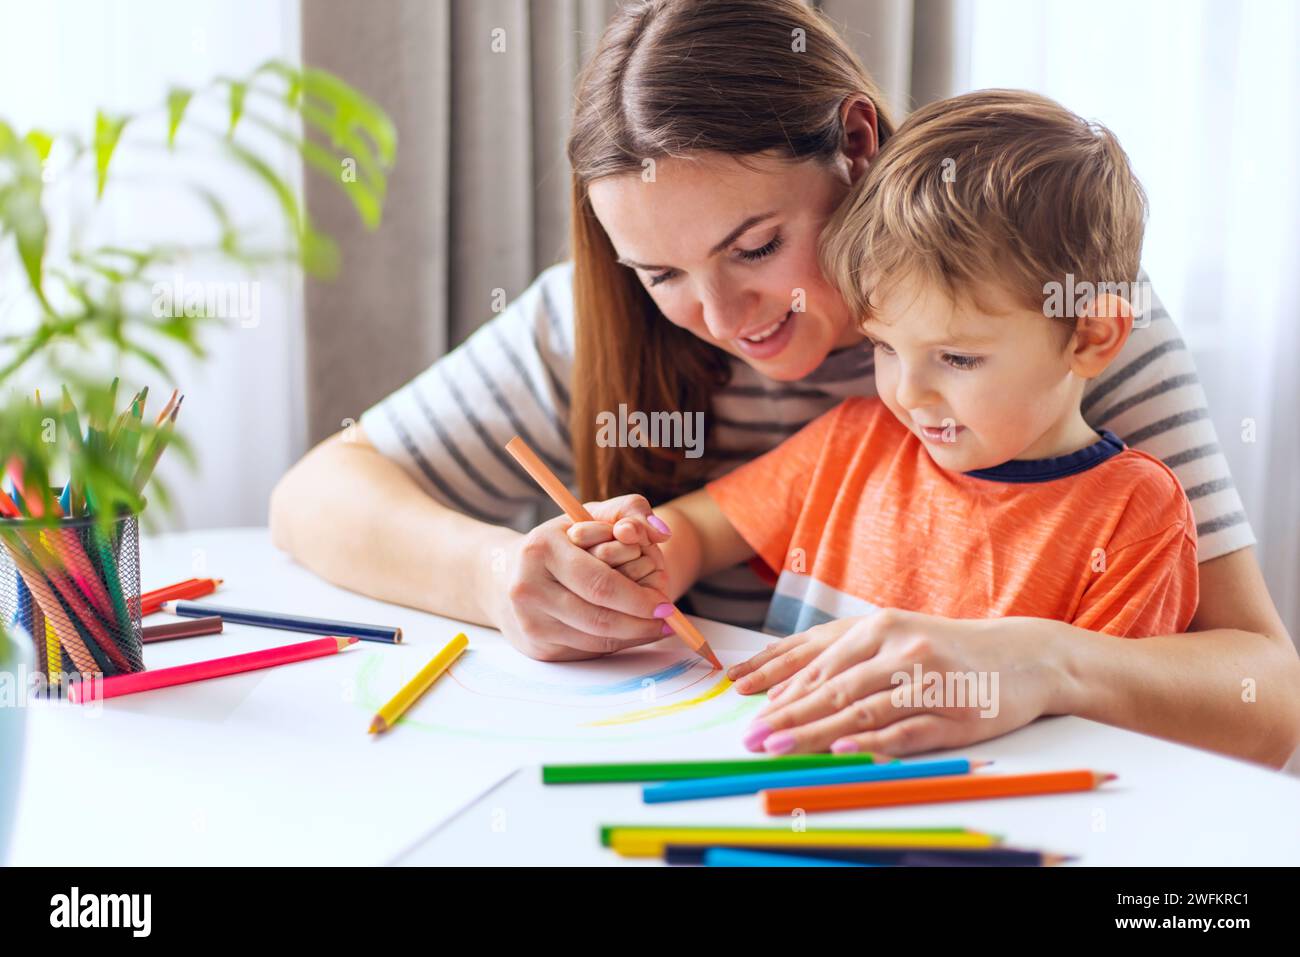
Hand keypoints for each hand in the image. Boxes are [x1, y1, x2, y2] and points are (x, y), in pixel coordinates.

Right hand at [479, 495, 676, 661]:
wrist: (505, 575)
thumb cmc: (561, 542)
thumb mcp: (590, 515)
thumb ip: (630, 511)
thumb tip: (662, 532)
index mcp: (542, 549)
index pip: (600, 583)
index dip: (638, 599)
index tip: (666, 604)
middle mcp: (529, 587)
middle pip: (598, 618)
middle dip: (640, 623)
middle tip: (667, 621)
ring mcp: (529, 621)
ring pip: (594, 640)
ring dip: (632, 637)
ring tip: (655, 627)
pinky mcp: (535, 646)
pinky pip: (586, 651)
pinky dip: (614, 644)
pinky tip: (630, 632)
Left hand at [731, 609, 1073, 756]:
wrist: (1025, 654)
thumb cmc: (948, 650)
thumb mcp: (897, 640)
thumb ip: (847, 661)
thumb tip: (787, 693)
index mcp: (878, 627)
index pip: (817, 661)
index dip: (779, 688)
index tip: (746, 711)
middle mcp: (899, 646)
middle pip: (832, 687)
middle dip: (787, 715)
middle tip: (753, 738)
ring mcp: (927, 679)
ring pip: (862, 708)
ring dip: (817, 731)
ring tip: (782, 747)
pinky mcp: (955, 711)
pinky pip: (906, 728)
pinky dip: (873, 741)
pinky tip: (844, 750)